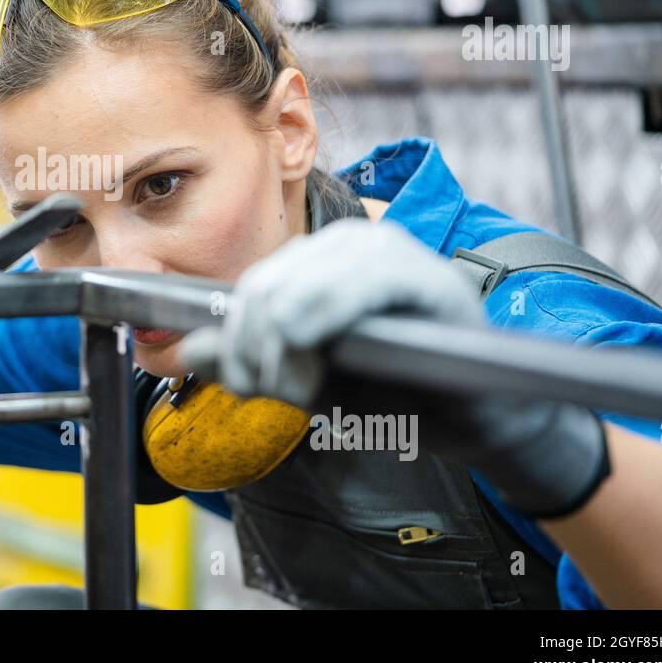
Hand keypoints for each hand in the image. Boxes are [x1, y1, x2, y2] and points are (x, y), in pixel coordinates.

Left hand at [178, 219, 609, 518]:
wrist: (476, 419)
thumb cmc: (396, 393)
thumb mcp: (308, 380)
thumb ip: (249, 362)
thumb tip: (185, 352)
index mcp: (321, 260)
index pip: (254, 285)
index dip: (234, 336)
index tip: (241, 385)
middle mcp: (352, 243)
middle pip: (272, 282)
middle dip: (256, 346)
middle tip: (273, 392)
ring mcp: (393, 253)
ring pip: (307, 281)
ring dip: (287, 342)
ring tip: (302, 388)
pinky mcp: (429, 277)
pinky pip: (364, 282)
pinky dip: (330, 314)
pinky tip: (316, 343)